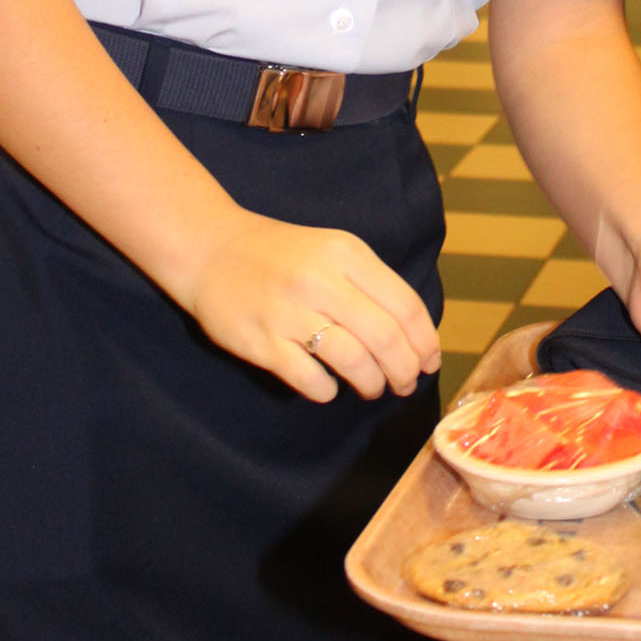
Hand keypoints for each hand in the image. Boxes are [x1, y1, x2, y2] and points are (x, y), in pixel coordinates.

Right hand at [184, 204, 441, 402]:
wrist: (211, 250)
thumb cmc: (282, 256)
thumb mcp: (333, 251)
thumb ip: (372, 284)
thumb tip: (414, 337)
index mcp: (347, 254)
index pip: (405, 305)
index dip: (425, 341)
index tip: (430, 362)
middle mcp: (321, 280)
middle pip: (385, 337)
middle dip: (405, 370)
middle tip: (405, 384)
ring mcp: (289, 312)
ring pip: (353, 361)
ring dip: (372, 383)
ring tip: (372, 388)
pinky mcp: (262, 342)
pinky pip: (310, 379)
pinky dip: (327, 391)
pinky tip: (328, 386)